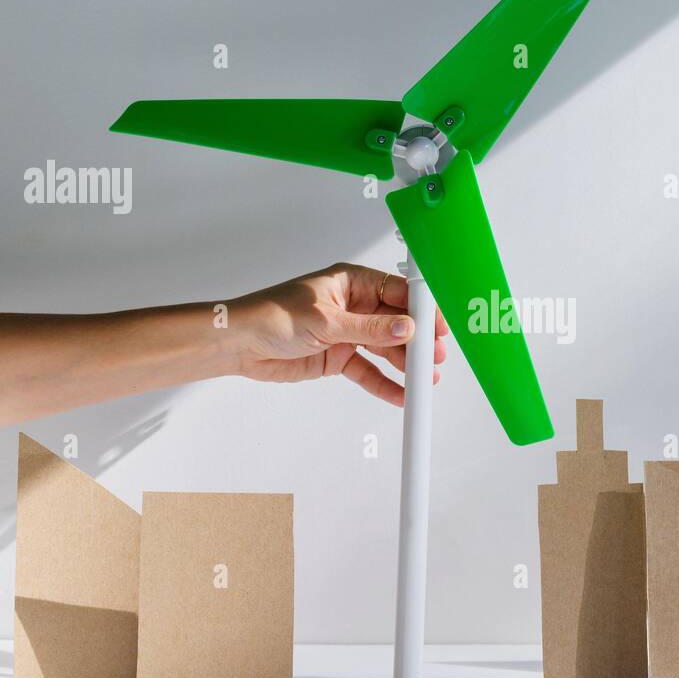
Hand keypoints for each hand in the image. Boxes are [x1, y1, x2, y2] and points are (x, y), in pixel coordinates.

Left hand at [231, 263, 448, 405]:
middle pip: (397, 322)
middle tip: (436, 358)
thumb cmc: (271, 315)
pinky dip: (384, 383)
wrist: (239, 344)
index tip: (439, 327)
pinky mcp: (338, 357)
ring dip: (406, 364)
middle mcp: (354, 306)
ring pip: (386, 348)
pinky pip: (368, 371)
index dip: (421, 309)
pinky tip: (400, 394)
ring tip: (425, 380)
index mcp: (352, 283)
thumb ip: (369, 328)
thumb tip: (406, 328)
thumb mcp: (326, 320)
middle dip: (418, 341)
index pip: (398, 292)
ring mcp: (347, 332)